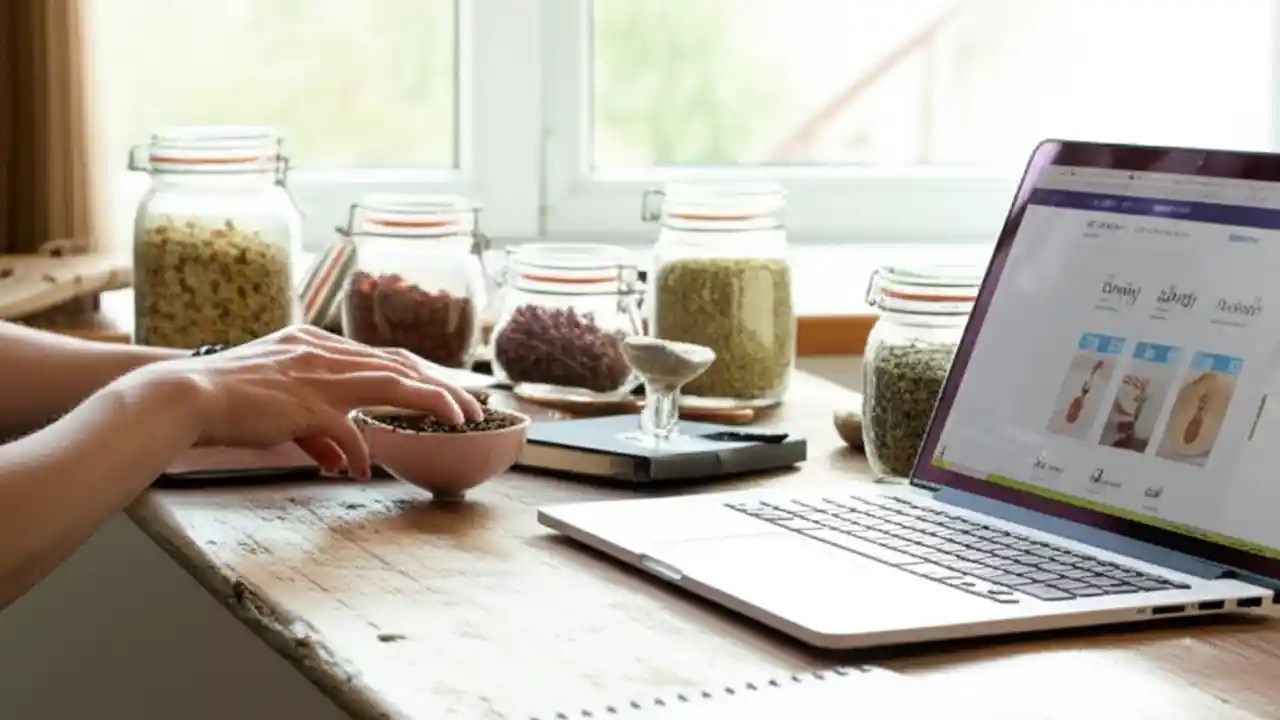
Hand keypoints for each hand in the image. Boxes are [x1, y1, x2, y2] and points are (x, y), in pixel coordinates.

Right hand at [124, 325, 485, 478]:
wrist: (184, 395)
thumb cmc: (227, 403)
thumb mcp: (281, 408)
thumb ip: (318, 431)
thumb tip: (344, 461)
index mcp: (316, 345)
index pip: (382, 356)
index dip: (420, 374)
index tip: (447, 390)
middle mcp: (322, 353)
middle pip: (398, 366)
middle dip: (440, 386)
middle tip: (471, 407)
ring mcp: (316, 376)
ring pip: (390, 384)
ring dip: (430, 402)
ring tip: (458, 420)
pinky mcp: (304, 404)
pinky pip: (348, 431)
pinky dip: (360, 452)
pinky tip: (363, 471)